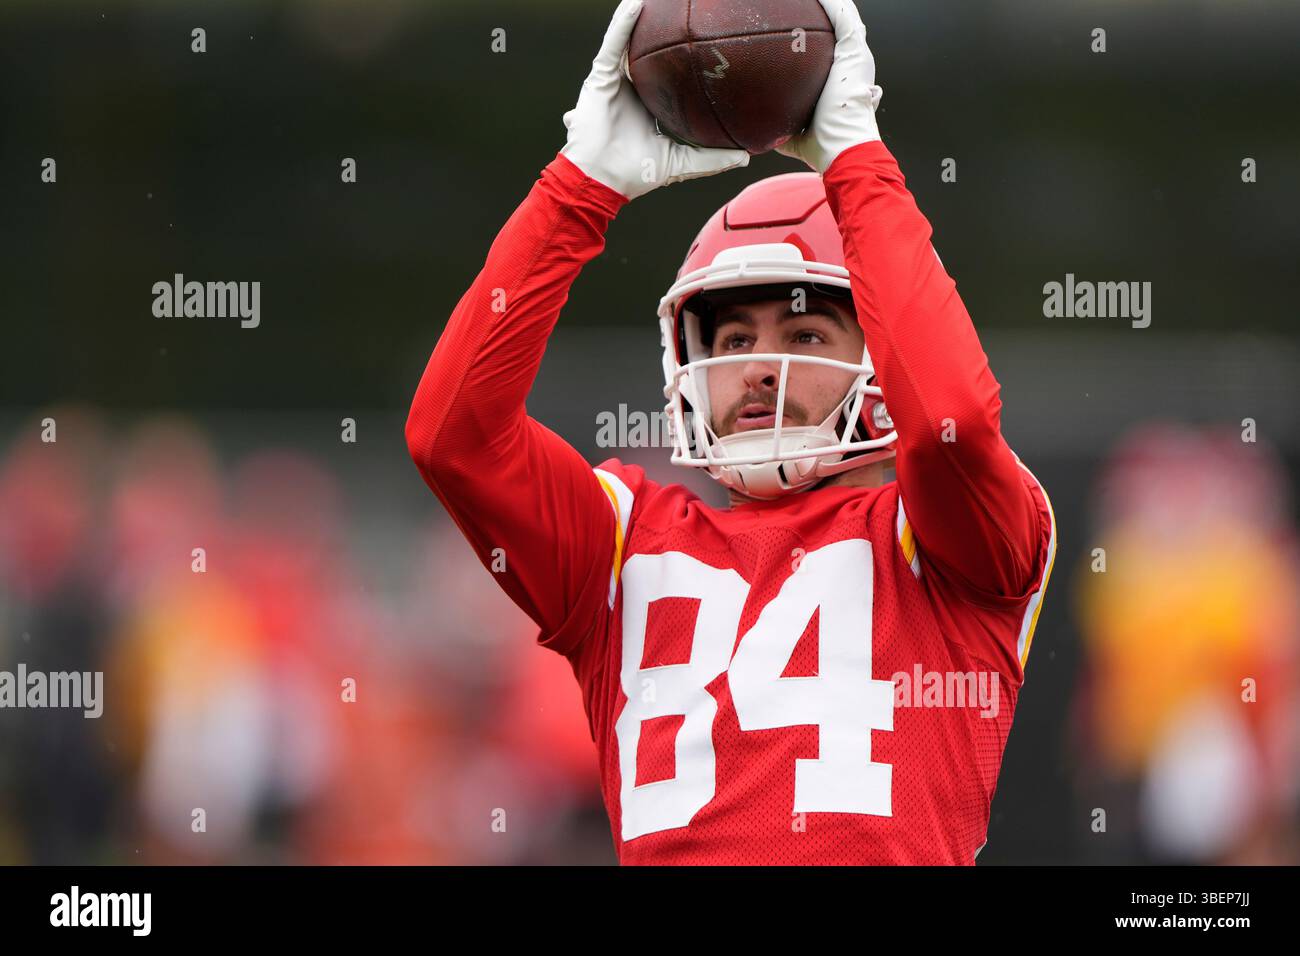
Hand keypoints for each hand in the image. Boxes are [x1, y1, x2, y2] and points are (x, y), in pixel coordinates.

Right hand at [560, 0, 750, 200]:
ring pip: (630, 42)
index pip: (667, 75)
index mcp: (648, 104)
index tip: (704, 44)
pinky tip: (635, 4)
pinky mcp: (600, 79)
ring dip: (640, 17)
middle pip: (649, 53)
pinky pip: (613, 46)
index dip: (682, 59)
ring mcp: (615, 82)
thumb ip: (711, 159)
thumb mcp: (681, 163)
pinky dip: (622, 25)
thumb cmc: (635, 174)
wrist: (603, 180)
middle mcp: (632, 89)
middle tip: (683, 10)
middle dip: (661, 31)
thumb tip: (746, 157)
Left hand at [777, 0, 883, 173]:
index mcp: (841, 82)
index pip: (831, 53)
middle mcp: (852, 66)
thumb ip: (782, 128)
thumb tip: (761, 133)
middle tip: (799, 4)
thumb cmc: (823, 148)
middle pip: (838, 31)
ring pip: (844, 19)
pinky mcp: (856, 53)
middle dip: (820, 15)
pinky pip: (845, 17)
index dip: (817, 41)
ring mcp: (856, 58)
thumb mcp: (795, 135)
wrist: (842, 150)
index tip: (797, 30)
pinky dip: (833, 3)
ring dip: (828, 3)